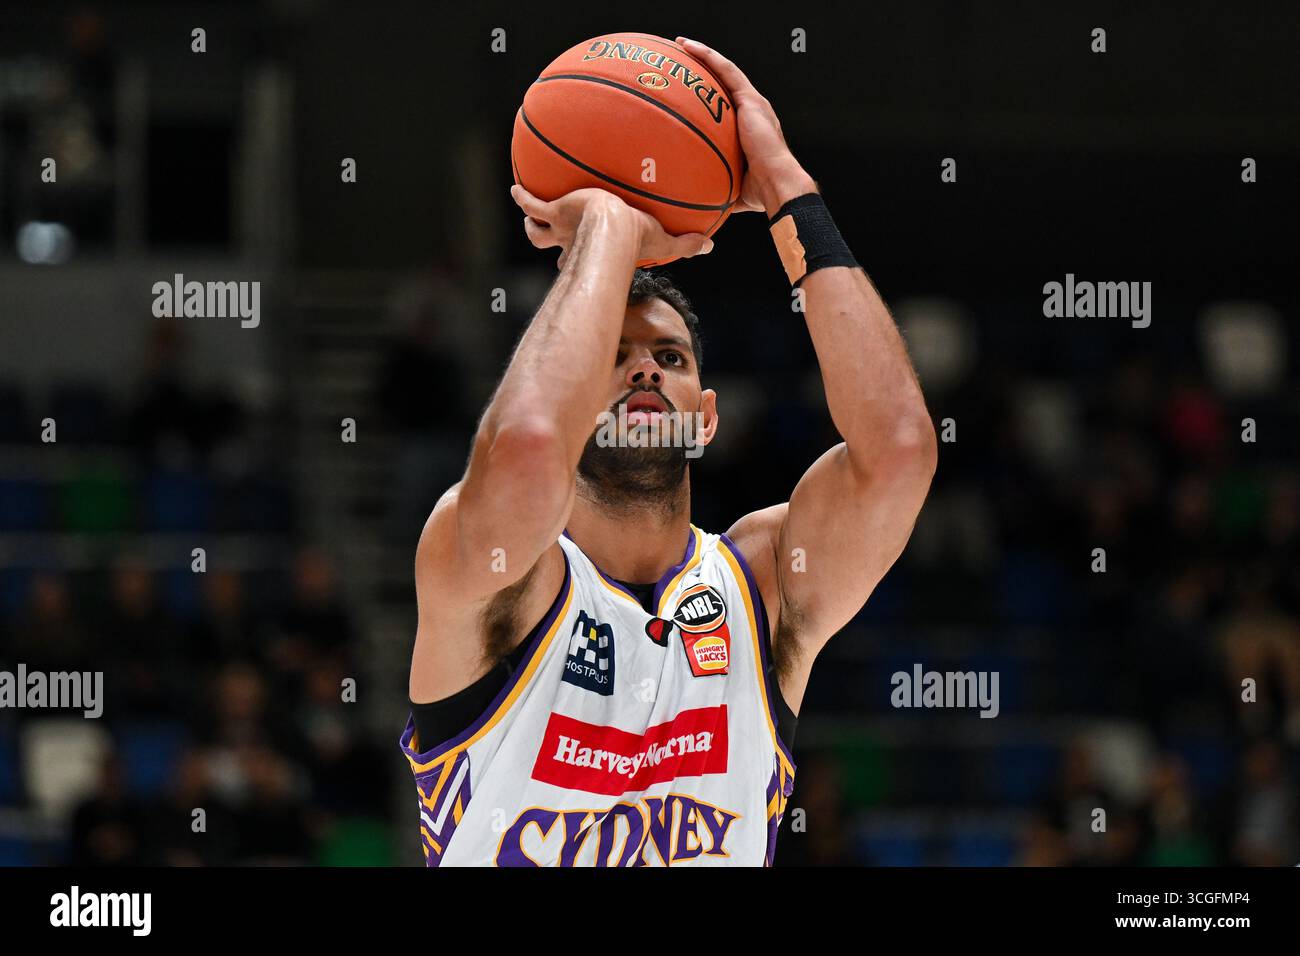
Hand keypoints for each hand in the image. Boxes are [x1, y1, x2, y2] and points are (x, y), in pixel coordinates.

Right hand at [510, 185, 712, 268]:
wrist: (614, 226)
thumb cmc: (638, 237)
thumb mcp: (664, 238)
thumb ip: (686, 244)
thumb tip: (711, 245)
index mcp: (594, 250)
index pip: (582, 258)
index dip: (578, 260)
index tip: (577, 258)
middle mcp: (574, 243)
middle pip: (555, 248)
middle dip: (549, 242)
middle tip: (547, 234)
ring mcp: (562, 228)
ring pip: (537, 233)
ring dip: (533, 225)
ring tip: (527, 211)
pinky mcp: (555, 210)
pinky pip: (532, 204)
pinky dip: (523, 197)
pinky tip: (515, 187)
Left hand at [675, 37, 817, 216]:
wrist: (777, 183)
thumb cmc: (760, 191)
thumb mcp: (732, 188)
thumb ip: (717, 188)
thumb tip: (699, 205)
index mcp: (752, 129)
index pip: (728, 106)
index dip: (712, 95)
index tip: (692, 91)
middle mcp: (754, 111)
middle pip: (726, 84)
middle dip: (705, 70)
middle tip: (682, 63)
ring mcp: (753, 103)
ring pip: (725, 70)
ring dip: (703, 55)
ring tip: (682, 45)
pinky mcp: (750, 99)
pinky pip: (725, 70)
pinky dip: (707, 56)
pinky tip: (689, 47)